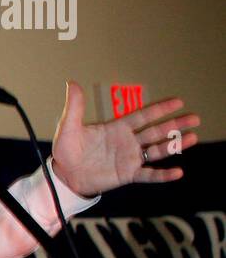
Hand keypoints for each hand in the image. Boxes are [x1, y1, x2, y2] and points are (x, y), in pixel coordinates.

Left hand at [51, 81, 199, 196]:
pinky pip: (149, 174)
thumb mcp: (69, 126)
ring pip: (157, 150)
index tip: (178, 101)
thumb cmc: (67, 150)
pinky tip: (177, 172)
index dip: (160, 109)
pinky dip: (162, 174)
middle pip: (156, 131)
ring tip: (193, 137)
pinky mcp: (127, 174)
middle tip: (194, 118)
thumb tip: (71, 83)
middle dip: (175, 125)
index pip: (143, 116)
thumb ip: (75, 107)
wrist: (64, 174)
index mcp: (117, 128)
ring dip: (174, 145)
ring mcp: (129, 158)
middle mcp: (127, 142)